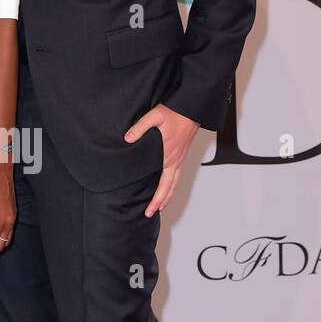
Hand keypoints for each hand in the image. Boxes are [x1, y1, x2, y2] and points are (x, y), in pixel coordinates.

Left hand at [124, 103, 199, 217]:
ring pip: (175, 183)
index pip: (162, 185)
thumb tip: (127, 139)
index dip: (155, 200)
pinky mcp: (182, 154)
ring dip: (167, 196)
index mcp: (169, 155)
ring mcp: (180, 158)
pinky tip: (167, 187)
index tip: (148, 210)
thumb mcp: (155, 116)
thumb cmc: (175, 112)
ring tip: (160, 206)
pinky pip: (177, 175)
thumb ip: (140, 127)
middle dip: (160, 203)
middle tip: (150, 214)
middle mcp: (176, 160)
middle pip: (169, 189)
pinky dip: (172, 185)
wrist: (193, 108)